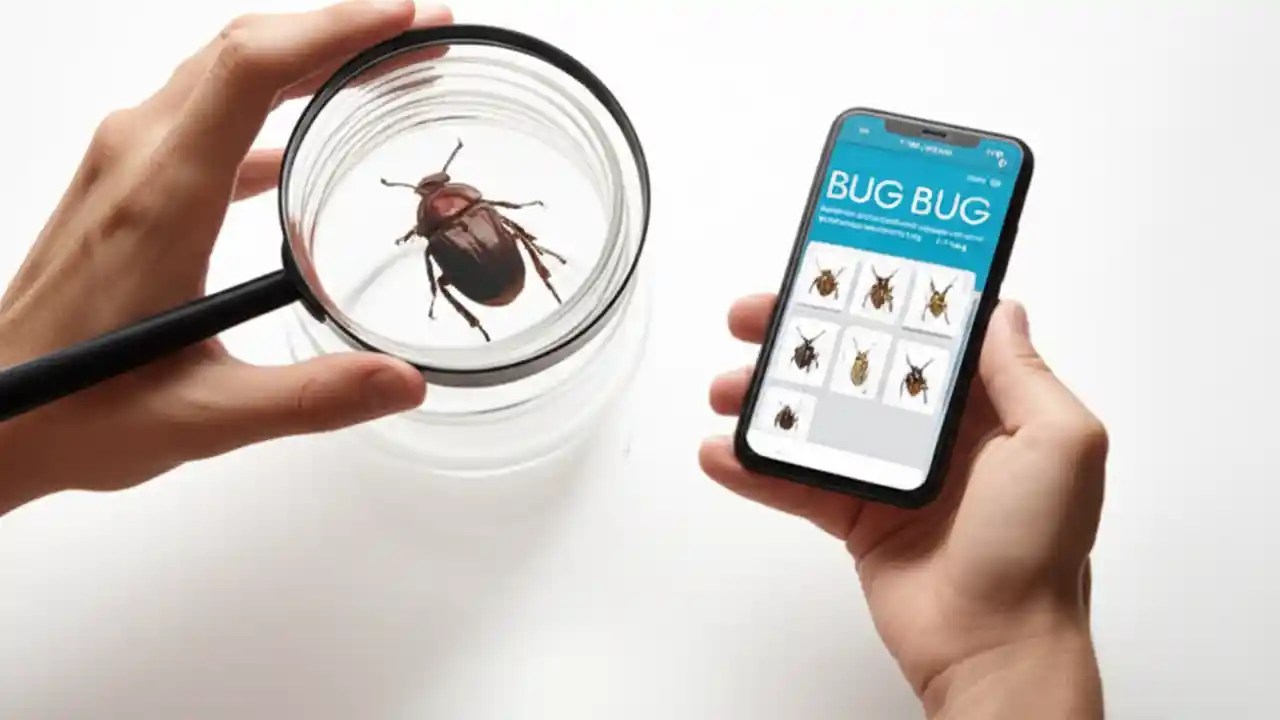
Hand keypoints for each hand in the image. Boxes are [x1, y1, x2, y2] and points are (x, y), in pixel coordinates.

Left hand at [0, 1, 452, 513]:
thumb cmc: (71, 408)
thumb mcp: (201, 416)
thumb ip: (309, 397)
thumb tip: (403, 379)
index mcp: (160, 198)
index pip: (250, 69)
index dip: (333, 29)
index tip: (407, 18)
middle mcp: (136, 158)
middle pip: (243, 48)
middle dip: (338, 27)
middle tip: (420, 30)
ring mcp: (124, 162)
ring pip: (223, 71)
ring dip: (304, 56)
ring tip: (380, 69)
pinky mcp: (124, 180)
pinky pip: (205, 112)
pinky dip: (267, 102)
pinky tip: (306, 143)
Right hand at [701, 296, 1106, 717]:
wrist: (994, 647)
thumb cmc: (1037, 553)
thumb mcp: (1059, 444)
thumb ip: (1026, 374)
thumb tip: (1001, 311)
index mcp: (989, 407)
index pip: (925, 335)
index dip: (879, 301)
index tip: (835, 275)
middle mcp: (938, 434)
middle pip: (856, 367)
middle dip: (802, 340)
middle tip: (754, 321)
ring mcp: (893, 474)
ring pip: (818, 418)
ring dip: (767, 400)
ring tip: (727, 391)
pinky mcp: (859, 517)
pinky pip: (799, 483)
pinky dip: (756, 469)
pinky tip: (722, 453)